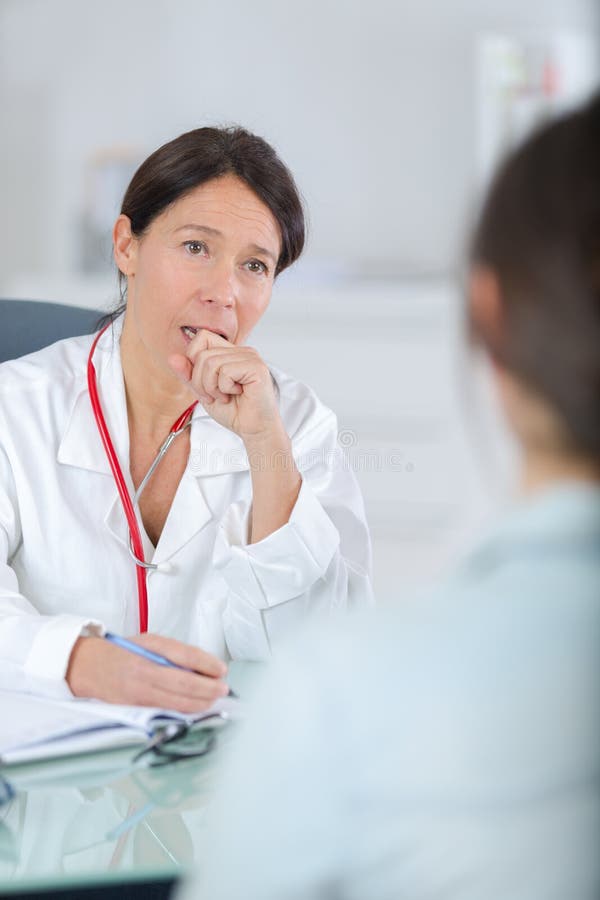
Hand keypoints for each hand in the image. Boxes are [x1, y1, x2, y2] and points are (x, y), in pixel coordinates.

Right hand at [66, 633, 229, 713]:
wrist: (86, 666)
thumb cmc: (122, 652)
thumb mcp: (148, 641)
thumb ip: (174, 653)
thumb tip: (204, 667)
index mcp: (148, 649)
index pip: (185, 657)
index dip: (207, 664)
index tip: (222, 669)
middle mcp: (143, 672)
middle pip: (184, 684)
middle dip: (209, 689)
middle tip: (224, 688)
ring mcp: (138, 693)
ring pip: (177, 703)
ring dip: (201, 703)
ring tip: (214, 699)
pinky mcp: (134, 709)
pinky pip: (165, 711)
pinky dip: (184, 711)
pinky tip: (196, 708)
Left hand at [168, 330, 280, 439]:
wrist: (253, 430)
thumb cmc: (234, 411)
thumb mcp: (203, 391)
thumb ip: (189, 374)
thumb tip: (173, 358)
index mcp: (230, 352)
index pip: (202, 337)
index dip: (194, 360)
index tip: (203, 383)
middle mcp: (241, 351)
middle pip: (202, 353)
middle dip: (200, 381)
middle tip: (214, 396)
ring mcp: (250, 357)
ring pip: (211, 362)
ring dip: (212, 387)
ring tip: (224, 396)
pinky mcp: (256, 367)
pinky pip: (225, 371)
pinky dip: (224, 388)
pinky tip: (236, 393)